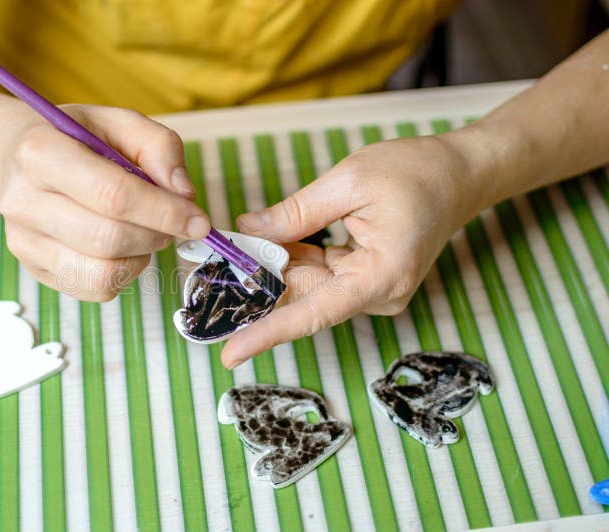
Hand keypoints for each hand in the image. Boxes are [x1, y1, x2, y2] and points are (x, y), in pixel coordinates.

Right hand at [0, 104, 210, 300]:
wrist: (16, 159)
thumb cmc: (77, 139)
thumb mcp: (119, 123)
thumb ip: (159, 146)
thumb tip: (183, 192)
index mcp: (40, 152)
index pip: (112, 194)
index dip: (165, 212)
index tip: (199, 220)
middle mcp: (23, 200)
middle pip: (108, 239)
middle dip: (156, 235)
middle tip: (172, 222)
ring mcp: (23, 241)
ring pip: (102, 274)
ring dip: (141, 258)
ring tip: (145, 232)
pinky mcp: (34, 269)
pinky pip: (94, 290)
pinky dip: (124, 274)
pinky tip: (124, 249)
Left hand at [222, 133, 484, 367]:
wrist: (459, 174)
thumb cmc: (414, 171)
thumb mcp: (348, 182)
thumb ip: (295, 213)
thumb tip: (247, 233)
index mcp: (379, 275)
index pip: (314, 314)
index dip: (268, 333)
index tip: (230, 354)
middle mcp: (378, 294)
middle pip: (304, 301)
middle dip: (256, 292)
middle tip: (208, 281)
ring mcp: (373, 290)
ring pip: (308, 288)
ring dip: (271, 273)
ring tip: (230, 257)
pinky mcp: (366, 280)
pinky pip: (321, 276)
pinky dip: (292, 262)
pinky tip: (264, 246)